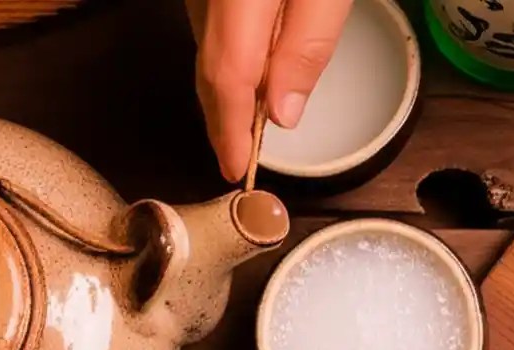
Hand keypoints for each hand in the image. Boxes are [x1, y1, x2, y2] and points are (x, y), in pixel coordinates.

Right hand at [186, 0, 352, 181]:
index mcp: (237, 1)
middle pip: (209, 68)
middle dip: (223, 121)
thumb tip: (282, 113)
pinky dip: (227, 59)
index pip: (228, 78)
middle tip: (236, 160)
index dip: (231, 129)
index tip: (237, 168)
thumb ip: (306, 48)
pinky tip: (247, 75)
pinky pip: (212, 29)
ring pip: (207, 50)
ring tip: (244, 129)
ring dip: (226, 92)